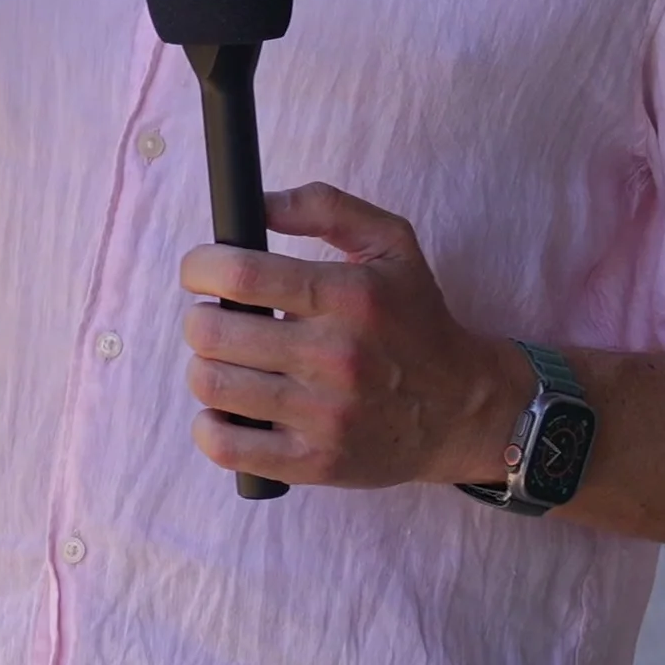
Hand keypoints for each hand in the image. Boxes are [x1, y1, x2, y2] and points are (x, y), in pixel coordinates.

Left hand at [178, 182, 534, 491]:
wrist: (463, 409)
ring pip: (212, 386)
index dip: (200, 267)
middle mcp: (335, 356)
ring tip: (229, 363)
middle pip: (213, 333)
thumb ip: (324, 206)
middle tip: (218, 319)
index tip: (201, 271)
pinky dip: (211, 425)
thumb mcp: (391, 244)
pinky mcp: (315, 463)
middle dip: (201, 319)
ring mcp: (324, 416)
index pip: (240, 275)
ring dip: (205, 368)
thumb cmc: (417, 320)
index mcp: (347, 296)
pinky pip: (226, 446)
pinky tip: (230, 410)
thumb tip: (258, 202)